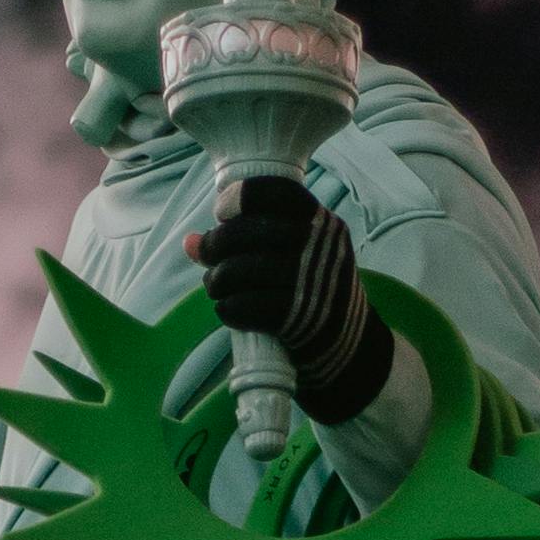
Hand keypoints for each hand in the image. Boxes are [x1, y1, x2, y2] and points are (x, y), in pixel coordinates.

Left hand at [188, 173, 391, 422]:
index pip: (278, 191)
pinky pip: (248, 306)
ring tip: (216, 287)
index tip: (223, 211)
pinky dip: (229, 308)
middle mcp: (320, 247)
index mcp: (321, 223)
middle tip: (208, 257)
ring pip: (244, 269)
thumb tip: (190, 242)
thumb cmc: (311, 293)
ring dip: (218, 279)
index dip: (241, 197)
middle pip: (251, 229)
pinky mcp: (300, 319)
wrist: (349, 347)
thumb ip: (245, 245)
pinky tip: (228, 310)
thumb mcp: (294, 259)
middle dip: (217, 243)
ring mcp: (312, 283)